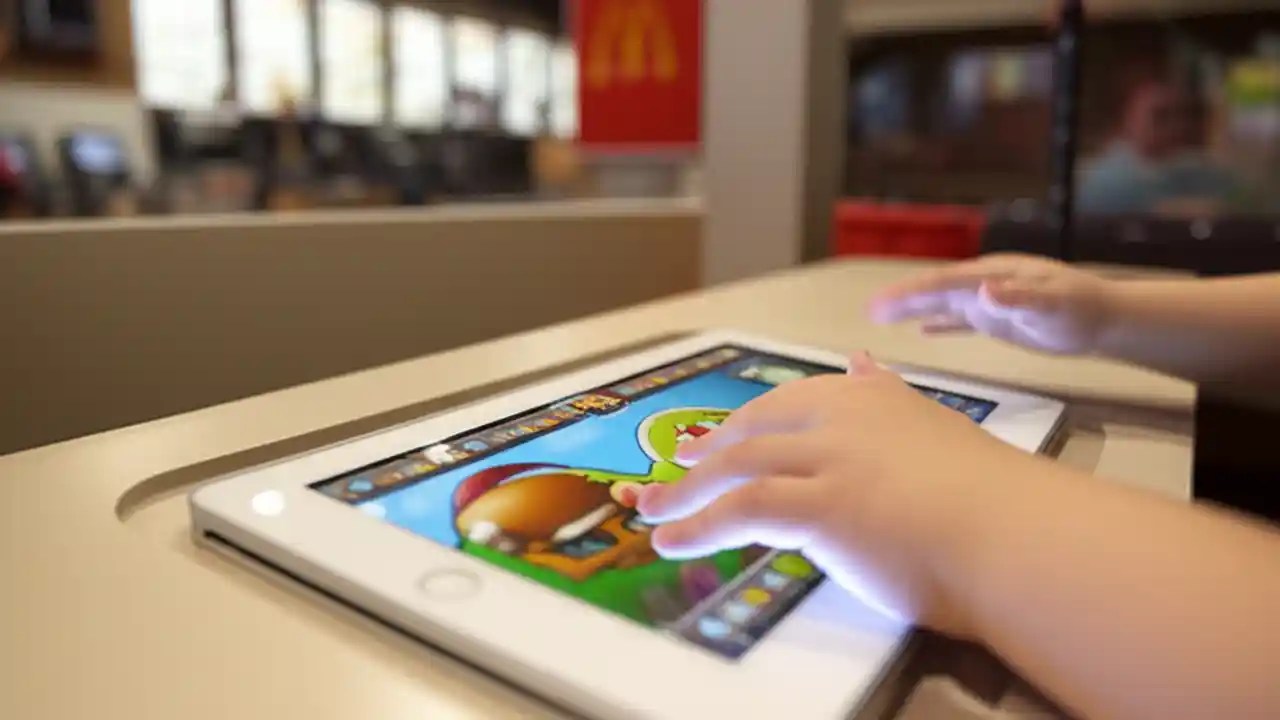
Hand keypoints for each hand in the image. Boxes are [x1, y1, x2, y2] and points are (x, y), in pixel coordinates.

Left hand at [637, 354, 1038, 635]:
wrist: (1017, 535)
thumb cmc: (988, 501)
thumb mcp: (929, 428)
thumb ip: (886, 396)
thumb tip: (861, 360)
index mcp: (869, 400)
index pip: (787, 407)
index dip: (742, 428)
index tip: (714, 443)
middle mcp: (844, 419)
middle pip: (751, 432)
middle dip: (703, 455)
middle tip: (671, 475)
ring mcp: (830, 459)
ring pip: (735, 467)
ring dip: (683, 493)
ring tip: (650, 514)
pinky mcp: (822, 504)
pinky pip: (741, 511)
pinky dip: (698, 525)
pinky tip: (674, 542)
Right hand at [868, 254, 1114, 354]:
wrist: (1105, 318)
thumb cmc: (1080, 310)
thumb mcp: (1051, 305)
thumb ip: (1016, 298)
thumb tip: (981, 290)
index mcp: (994, 274)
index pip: (945, 282)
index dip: (912, 291)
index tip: (884, 301)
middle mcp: (985, 283)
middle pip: (936, 290)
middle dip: (902, 298)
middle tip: (869, 310)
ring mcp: (990, 299)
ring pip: (942, 303)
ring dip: (913, 309)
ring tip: (880, 316)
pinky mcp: (997, 318)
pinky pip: (961, 320)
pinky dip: (939, 324)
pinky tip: (921, 330)